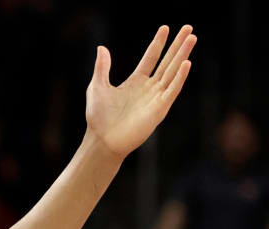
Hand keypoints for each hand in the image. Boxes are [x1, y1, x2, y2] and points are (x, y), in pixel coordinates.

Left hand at [85, 25, 195, 157]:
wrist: (102, 139)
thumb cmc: (98, 117)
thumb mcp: (97, 87)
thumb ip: (102, 68)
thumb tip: (102, 47)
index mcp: (135, 82)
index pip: (150, 58)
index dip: (158, 43)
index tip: (165, 28)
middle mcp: (148, 88)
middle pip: (167, 61)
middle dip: (178, 45)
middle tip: (188, 27)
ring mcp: (156, 97)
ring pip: (173, 71)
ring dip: (183, 55)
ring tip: (192, 38)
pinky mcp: (160, 109)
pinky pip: (172, 90)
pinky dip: (180, 77)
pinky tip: (187, 63)